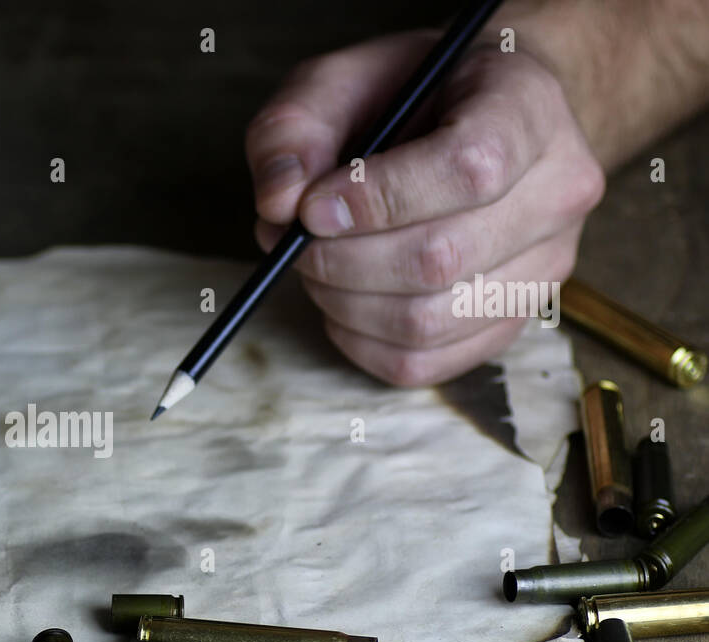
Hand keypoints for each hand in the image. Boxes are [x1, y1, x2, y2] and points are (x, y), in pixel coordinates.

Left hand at [246, 32, 604, 385]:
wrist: (476, 121)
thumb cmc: (408, 97)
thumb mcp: (340, 81)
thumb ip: (295, 129)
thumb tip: (279, 204)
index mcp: (528, 107)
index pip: (469, 169)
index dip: (377, 199)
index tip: (312, 208)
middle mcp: (558, 190)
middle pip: (441, 258)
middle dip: (341, 260)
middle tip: (296, 243)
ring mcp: (547, 264)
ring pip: (429, 321)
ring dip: (344, 305)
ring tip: (315, 267)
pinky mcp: (512, 320)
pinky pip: (425, 363)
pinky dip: (361, 343)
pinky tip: (341, 303)